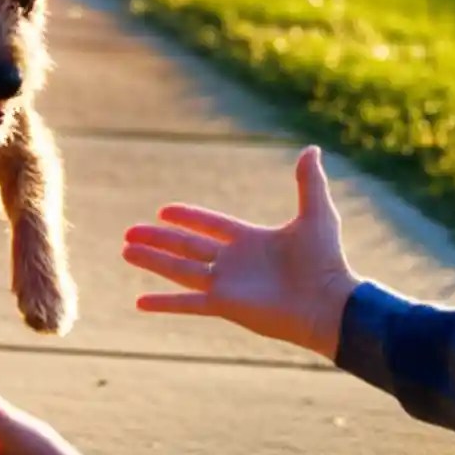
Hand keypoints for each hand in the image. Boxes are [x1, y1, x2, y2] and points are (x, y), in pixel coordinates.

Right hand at [123, 146, 358, 358]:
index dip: (187, 217)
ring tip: (125, 251)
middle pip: (186, 246)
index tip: (163, 211)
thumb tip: (312, 149)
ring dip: (152, 261)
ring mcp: (226, 284)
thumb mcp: (317, 213)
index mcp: (251, 239)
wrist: (330, 303)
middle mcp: (233, 262)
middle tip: (129, 232)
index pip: (210, 225)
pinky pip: (187, 302)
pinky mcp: (224, 305)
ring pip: (179, 269)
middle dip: (157, 239)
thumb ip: (309, 182)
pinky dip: (163, 304)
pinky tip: (139, 303)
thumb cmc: (327, 260)